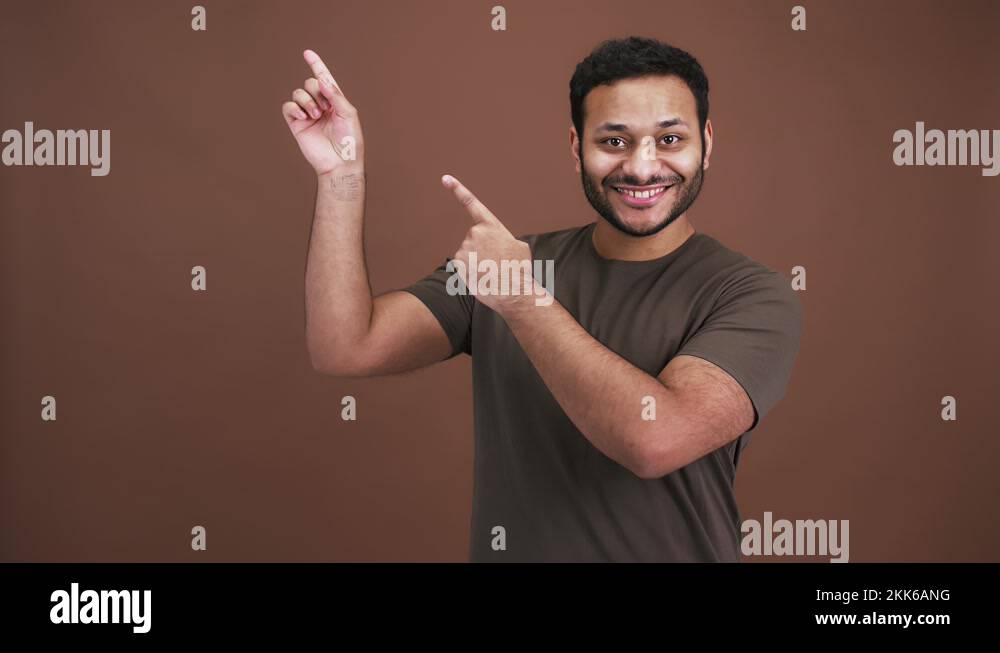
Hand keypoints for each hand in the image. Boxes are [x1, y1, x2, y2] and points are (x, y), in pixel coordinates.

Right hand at [281, 49, 363, 176]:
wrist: (339, 162)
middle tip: (325, 109)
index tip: (307, 53)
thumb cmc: (349, 140)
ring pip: (298, 93)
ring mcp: (307, 114)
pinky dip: (294, 108)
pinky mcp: (297, 124)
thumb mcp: (348, 113)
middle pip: (310, 84)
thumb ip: (335, 95)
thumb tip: (322, 80)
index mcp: (335, 101)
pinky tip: (304, 117)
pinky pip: (288, 107)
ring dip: (307, 101)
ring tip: (316, 115)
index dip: (316, 65)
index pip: (324, 79)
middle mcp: (320, 105)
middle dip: (317, 92)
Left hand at [441, 174, 542, 315]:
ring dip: (476, 263)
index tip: (445, 179)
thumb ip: (505, 239)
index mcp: (491, 226)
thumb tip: (500, 245)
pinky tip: (482, 277)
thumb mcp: (519, 247)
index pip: (472, 204)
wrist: (514, 290)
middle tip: (495, 262)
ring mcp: (465, 248)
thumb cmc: (520, 269)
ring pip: (467, 254)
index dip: (457, 189)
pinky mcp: (458, 263)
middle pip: (472, 240)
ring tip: (491, 271)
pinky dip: (470, 272)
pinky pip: (462, 266)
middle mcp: (475, 233)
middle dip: (481, 251)